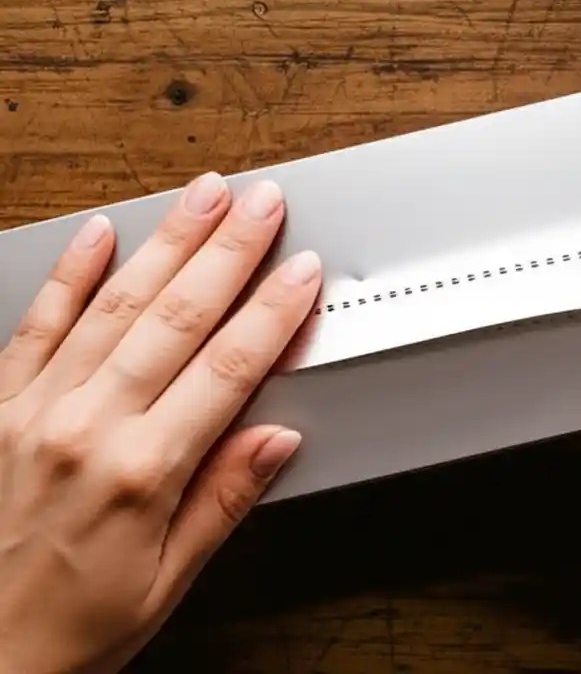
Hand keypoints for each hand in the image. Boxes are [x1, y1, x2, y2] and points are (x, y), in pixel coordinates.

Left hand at [0, 173, 319, 673]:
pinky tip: (98, 235)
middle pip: (175, 320)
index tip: (301, 273)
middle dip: (227, 252)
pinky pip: (35, 325)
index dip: (271, 314)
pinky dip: (69, 276)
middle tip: (262, 203)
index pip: (227, 370)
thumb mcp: (170, 581)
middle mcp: (85, 429)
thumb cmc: (69, 629)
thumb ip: (224, 499)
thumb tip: (275, 438)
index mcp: (141, 474)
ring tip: (201, 197)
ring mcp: (34, 411)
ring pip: (113, 307)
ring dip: (164, 245)